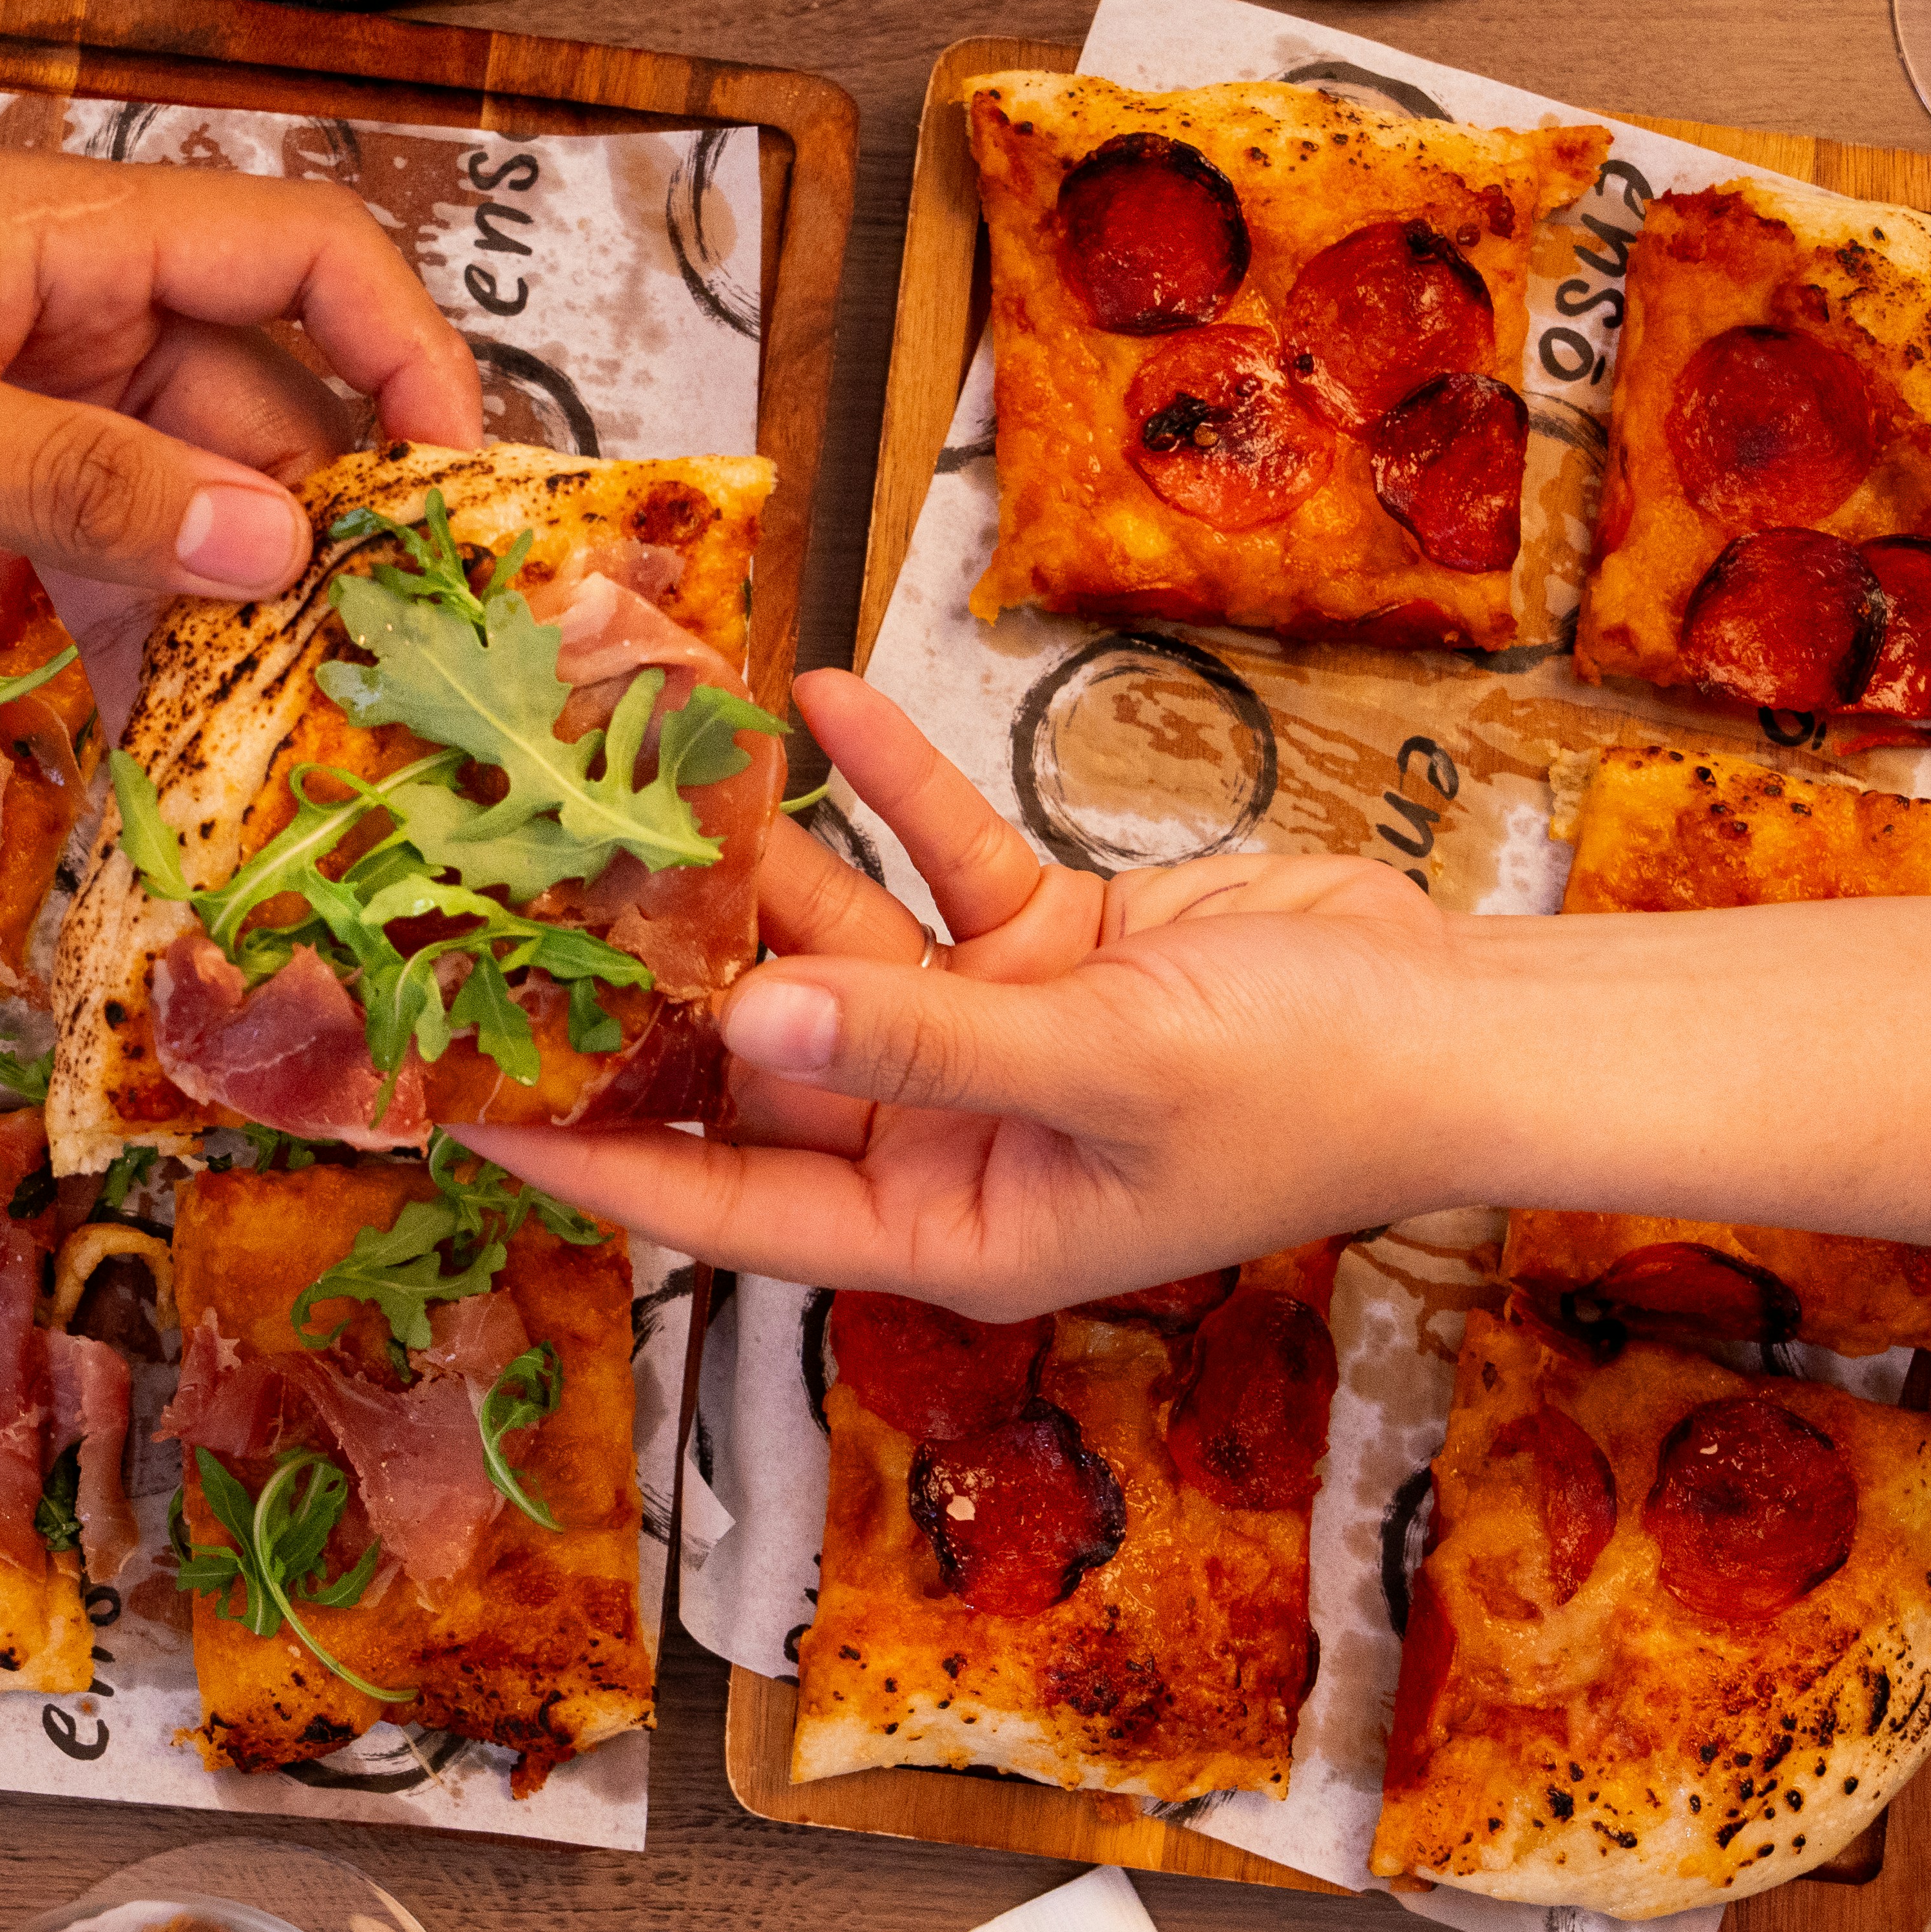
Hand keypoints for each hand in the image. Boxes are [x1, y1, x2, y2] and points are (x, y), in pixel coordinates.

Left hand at [0, 139, 483, 831]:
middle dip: (241, 587)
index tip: (452, 518)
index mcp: (68, 247)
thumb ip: (91, 492)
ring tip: (102, 812)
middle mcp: (36, 313)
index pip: (305, 264)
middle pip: (209, 439)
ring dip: (63, 674)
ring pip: (76, 542)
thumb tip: (282, 550)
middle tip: (303, 725)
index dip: (405, 371)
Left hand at [462, 671, 1467, 1315]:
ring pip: (832, 936)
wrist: (1463, 1022)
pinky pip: (933, 861)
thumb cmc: (1313, 1094)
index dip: (597, 1161)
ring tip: (641, 730)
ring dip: (752, 841)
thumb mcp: (1103, 1073)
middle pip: (759, 1056)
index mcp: (947, 1230)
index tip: (467, 1107)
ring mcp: (991, 1041)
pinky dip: (886, 787)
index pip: (727, 1209)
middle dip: (653, 962)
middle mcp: (947, 1143)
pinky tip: (811, 701)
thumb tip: (748, 1025)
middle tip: (521, 870)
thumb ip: (923, 1045)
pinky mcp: (1045, 947)